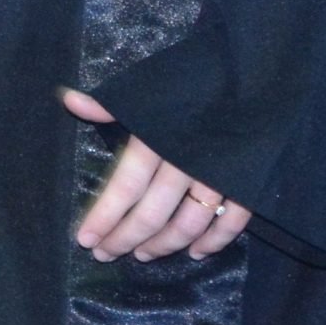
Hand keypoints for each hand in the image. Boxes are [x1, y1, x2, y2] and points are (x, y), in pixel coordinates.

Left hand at [62, 88, 251, 260]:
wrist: (255, 69)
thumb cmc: (193, 76)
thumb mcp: (147, 86)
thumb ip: (109, 104)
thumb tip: (69, 100)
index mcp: (155, 140)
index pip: (123, 188)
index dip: (104, 217)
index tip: (84, 240)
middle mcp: (184, 163)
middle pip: (152, 213)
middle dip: (126, 238)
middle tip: (105, 255)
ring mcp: (219, 175)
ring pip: (189, 223)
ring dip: (164, 244)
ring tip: (142, 255)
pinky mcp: (248, 179)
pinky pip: (233, 220)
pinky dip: (215, 241)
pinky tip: (196, 252)